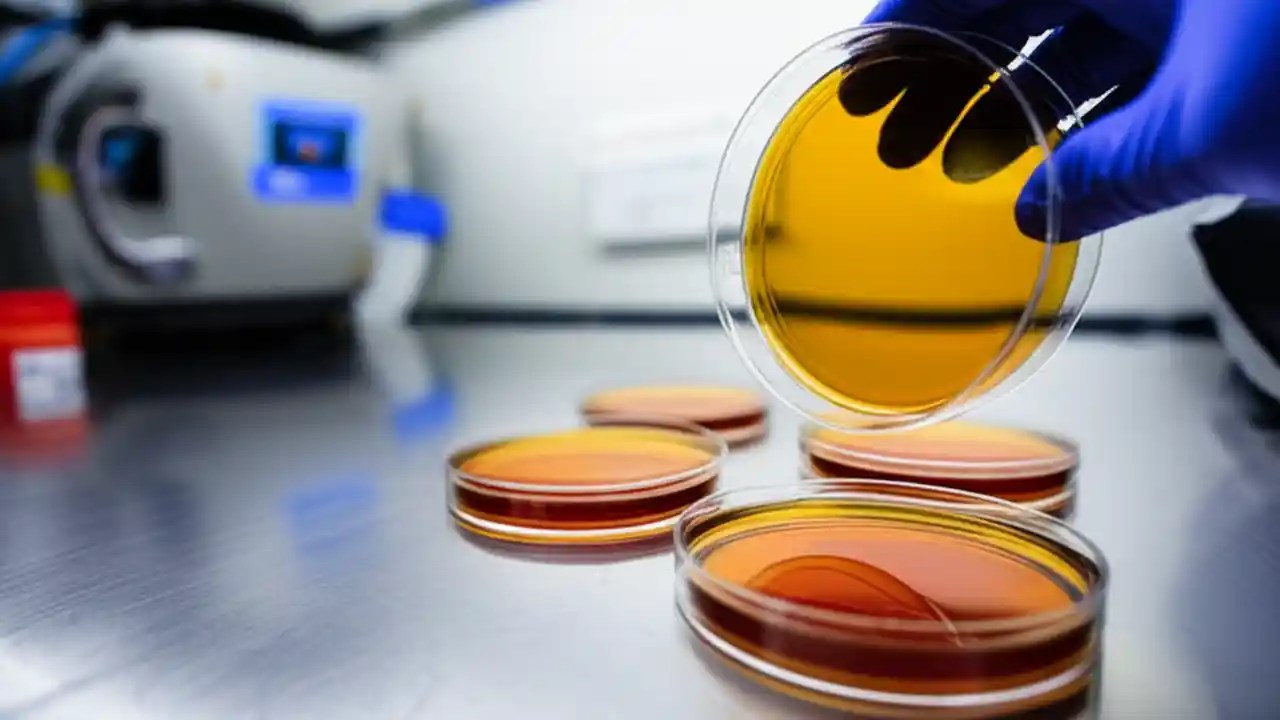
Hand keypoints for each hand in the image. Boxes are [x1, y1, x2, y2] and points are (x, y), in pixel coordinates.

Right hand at [850, 1, 1279, 238]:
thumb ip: (1112, 175)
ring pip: (1071, 44)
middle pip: (1017, 8)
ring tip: (952, 165)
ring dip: (1007, 105)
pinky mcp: (1229, 43)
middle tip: (894, 132)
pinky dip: (1082, 119)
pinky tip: (1047, 169)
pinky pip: (1131, 72)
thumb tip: (1041, 211)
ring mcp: (1197, 6)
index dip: (912, 19)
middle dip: (946, 73)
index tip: (864, 67)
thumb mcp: (1211, 129)